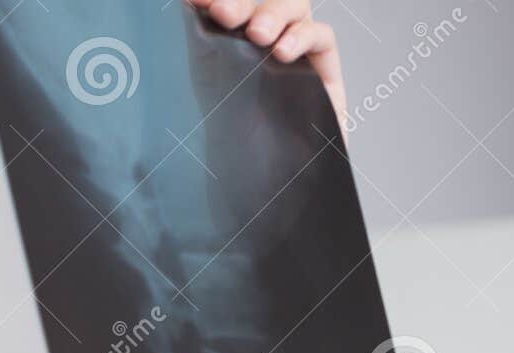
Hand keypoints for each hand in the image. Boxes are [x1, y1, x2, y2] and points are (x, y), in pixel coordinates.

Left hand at [186, 0, 347, 130]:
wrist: (250, 174)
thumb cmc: (229, 127)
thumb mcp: (207, 78)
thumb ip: (200, 38)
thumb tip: (188, 2)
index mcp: (244, 32)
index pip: (239, 2)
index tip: (196, 0)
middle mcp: (273, 35)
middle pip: (267, 1)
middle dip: (244, 5)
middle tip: (224, 14)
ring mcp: (300, 49)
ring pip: (296, 10)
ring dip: (275, 16)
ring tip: (257, 35)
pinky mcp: (326, 70)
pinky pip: (323, 38)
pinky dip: (304, 37)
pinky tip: (283, 52)